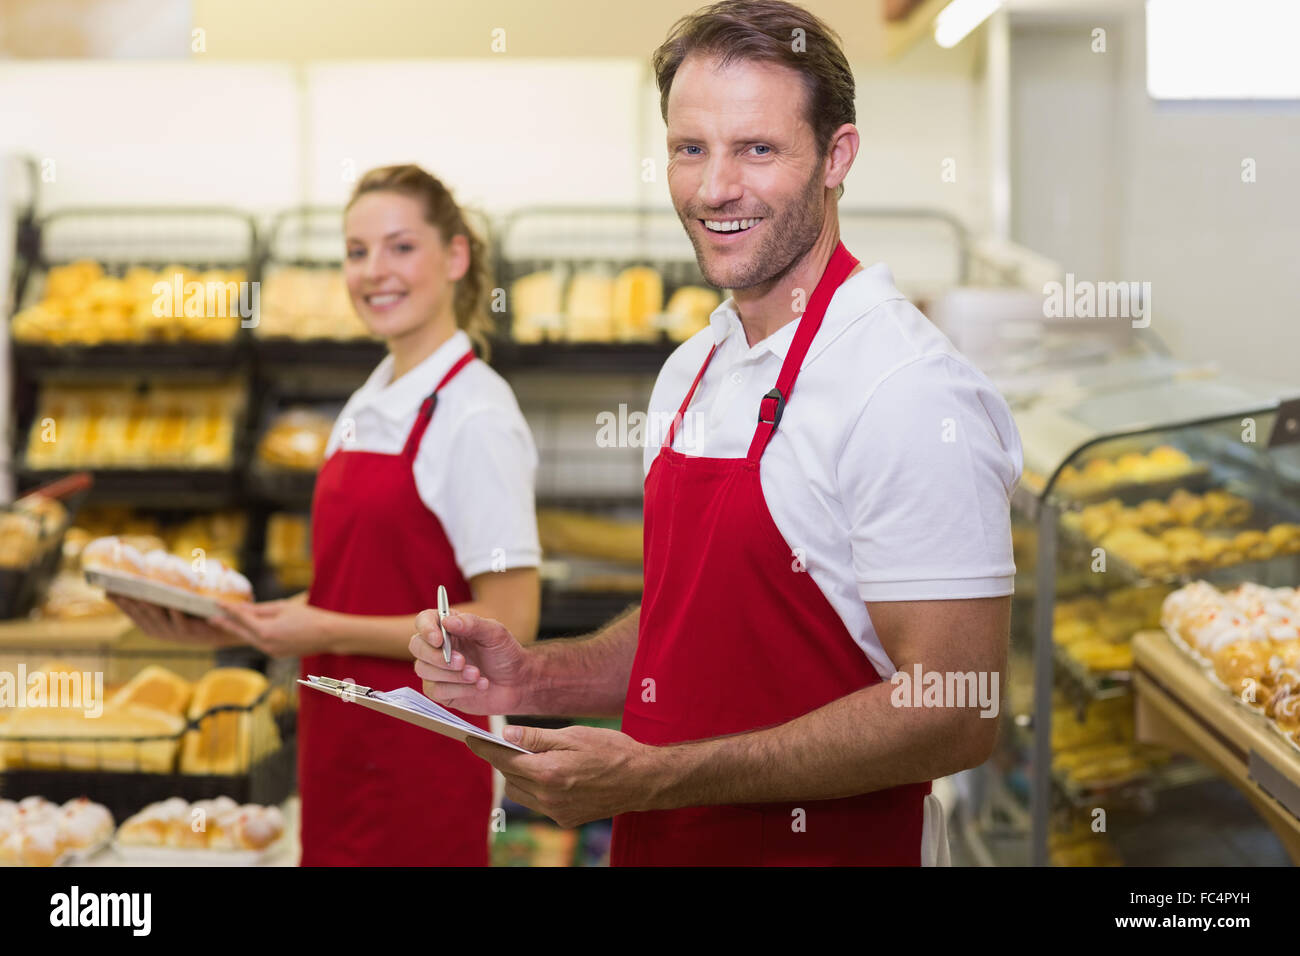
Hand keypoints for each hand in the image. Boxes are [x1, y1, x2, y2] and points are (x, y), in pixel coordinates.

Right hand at [109, 595, 244, 646]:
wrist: (227, 627)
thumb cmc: (200, 612)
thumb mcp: (176, 604)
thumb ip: (161, 596)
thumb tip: (143, 578)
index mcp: (155, 627)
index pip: (133, 614)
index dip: (120, 604)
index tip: (107, 590)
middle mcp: (162, 632)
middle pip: (141, 616)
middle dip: (127, 603)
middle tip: (116, 589)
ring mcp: (176, 634)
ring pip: (157, 620)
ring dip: (147, 607)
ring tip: (137, 594)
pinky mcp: (192, 633)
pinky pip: (180, 622)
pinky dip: (174, 613)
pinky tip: (169, 603)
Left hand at [212, 600, 334, 657]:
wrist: (328, 635)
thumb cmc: (308, 617)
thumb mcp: (283, 607)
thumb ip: (260, 609)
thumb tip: (243, 608)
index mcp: (265, 631)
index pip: (241, 618)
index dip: (228, 610)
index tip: (216, 603)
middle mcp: (264, 644)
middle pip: (240, 633)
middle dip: (226, 624)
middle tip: (211, 617)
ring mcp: (270, 651)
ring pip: (249, 639)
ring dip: (239, 630)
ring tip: (228, 622)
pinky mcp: (276, 654)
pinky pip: (260, 643)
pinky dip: (253, 636)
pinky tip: (250, 630)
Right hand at [409, 609, 533, 714]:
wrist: (517, 682)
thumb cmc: (505, 653)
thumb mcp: (495, 634)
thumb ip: (472, 624)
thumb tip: (446, 622)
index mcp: (449, 627)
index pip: (424, 621)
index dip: (426, 629)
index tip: (439, 639)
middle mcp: (438, 647)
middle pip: (416, 646)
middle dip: (437, 656)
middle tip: (462, 662)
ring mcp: (437, 670)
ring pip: (424, 670)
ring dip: (452, 675)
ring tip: (478, 675)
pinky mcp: (441, 692)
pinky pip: (436, 691)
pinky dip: (459, 689)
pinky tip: (479, 686)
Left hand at [466, 724, 661, 827]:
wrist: (643, 780)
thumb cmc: (612, 750)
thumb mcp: (574, 736)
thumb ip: (537, 737)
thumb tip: (506, 734)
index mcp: (548, 772)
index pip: (504, 760)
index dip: (484, 748)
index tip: (469, 739)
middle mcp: (549, 797)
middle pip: (509, 778)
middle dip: (505, 760)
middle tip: (510, 743)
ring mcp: (557, 812)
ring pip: (520, 793)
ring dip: (519, 776)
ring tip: (534, 758)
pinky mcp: (566, 819)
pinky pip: (538, 803)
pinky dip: (537, 789)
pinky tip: (553, 775)